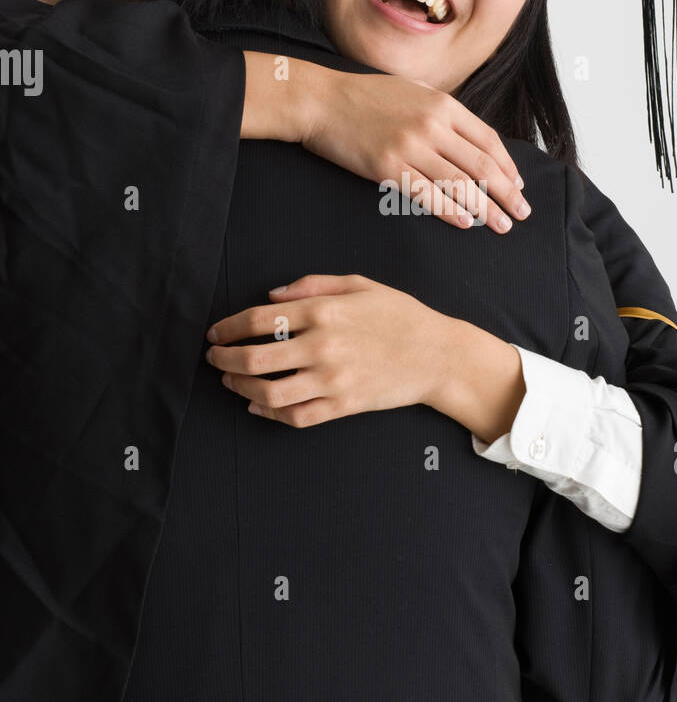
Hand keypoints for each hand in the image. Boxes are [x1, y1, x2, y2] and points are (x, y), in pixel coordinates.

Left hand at [205, 274, 452, 426]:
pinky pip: (296, 416)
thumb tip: (271, 297)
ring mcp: (333, 380)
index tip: (215, 334)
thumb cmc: (401, 315)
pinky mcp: (343, 405)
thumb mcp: (359, 284)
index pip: (260, 319)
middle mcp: (324, 346)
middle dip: (224, 360)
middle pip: (255, 359)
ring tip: (230, 381)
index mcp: (325, 311)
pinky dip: (268, 414)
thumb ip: (311, 286)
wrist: (438, 354)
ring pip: (269, 393)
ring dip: (240, 388)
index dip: (228, 328)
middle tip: (214, 358)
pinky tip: (256, 405)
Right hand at [302, 69, 531, 233]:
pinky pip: (427, 195)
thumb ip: (443, 113)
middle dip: (508, 193)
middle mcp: (431, 125)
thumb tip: (471, 140)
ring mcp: (410, 147)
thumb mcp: (413, 92)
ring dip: (487, 208)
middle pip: (482, 166)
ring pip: (461, 184)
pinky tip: (466, 223)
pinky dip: (451, 211)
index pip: (488, 141)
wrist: (320, 101)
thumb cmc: (365, 97)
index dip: (509, 167)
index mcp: (442, 105)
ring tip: (502, 225)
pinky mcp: (387, 168)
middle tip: (522, 214)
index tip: (519, 186)